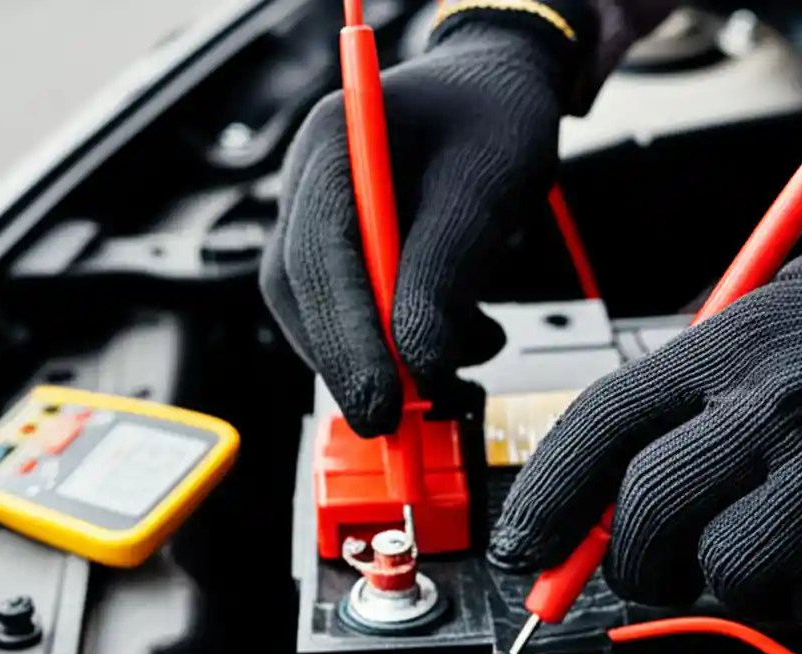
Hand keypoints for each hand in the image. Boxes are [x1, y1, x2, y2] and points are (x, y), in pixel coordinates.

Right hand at [260, 21, 567, 436]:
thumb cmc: (494, 115)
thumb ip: (447, 272)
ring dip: (387, 357)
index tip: (379, 402)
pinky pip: (358, 311)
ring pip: (326, 312)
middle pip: (302, 294)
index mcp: (333, 146)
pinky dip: (404, 343)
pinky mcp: (347, 251)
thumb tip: (419, 364)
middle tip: (406, 416)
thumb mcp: (487, 186)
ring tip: (463, 363)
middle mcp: (311, 185)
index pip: (315, 258)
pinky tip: (461, 340)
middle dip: (355, 362)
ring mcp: (322, 219)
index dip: (343, 338)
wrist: (499, 89)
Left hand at [489, 204, 801, 633]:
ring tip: (768, 546)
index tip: (522, 547)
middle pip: (644, 514)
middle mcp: (778, 403)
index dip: (543, 497)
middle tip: (648, 566)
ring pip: (722, 574)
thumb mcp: (795, 299)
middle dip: (627, 562)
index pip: (598, 426)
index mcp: (737, 340)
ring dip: (729, 581)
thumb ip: (709, 367)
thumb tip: (629, 449)